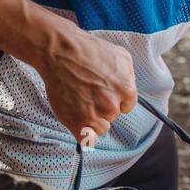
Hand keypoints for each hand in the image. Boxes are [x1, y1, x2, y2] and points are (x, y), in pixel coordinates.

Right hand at [38, 28, 137, 144]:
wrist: (60, 51)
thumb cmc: (88, 51)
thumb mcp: (121, 56)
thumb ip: (129, 76)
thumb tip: (128, 89)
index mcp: (127, 90)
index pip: (126, 107)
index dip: (115, 99)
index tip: (103, 92)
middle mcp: (112, 105)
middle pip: (112, 116)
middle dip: (102, 107)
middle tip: (88, 92)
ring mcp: (94, 115)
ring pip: (100, 128)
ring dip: (92, 119)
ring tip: (79, 101)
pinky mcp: (77, 122)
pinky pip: (86, 138)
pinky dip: (82, 132)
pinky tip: (76, 117)